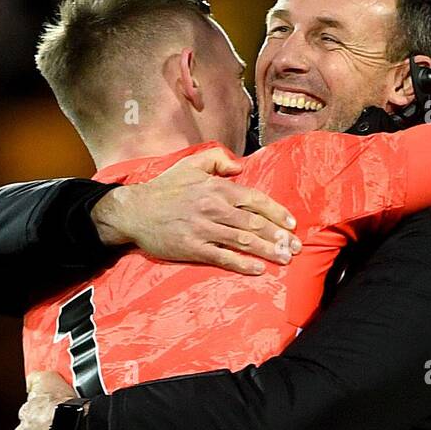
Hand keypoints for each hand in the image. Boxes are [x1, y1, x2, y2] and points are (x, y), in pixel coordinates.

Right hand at [92, 148, 301, 275]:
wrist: (134, 211)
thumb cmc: (163, 189)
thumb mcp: (189, 165)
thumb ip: (216, 160)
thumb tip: (239, 166)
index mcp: (215, 188)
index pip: (254, 200)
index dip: (276, 212)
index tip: (291, 223)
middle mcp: (213, 208)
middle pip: (254, 223)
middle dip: (279, 236)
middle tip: (296, 247)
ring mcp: (204, 230)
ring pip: (243, 241)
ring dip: (267, 251)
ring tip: (285, 259)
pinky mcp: (194, 248)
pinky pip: (223, 257)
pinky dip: (242, 264)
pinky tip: (258, 269)